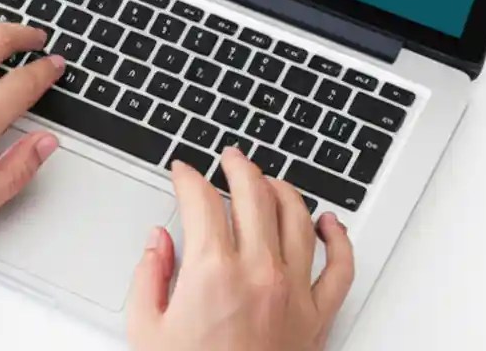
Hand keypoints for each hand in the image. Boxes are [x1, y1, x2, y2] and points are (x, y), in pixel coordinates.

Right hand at [128, 147, 355, 350]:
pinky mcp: (318, 317)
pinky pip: (340, 266)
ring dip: (283, 189)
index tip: (182, 172)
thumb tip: (158, 241)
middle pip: (256, 196)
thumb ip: (148, 275)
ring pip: (299, 219)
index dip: (188, 177)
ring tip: (270, 180)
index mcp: (212, 272)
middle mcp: (259, 273)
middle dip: (239, 168)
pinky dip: (339, 238)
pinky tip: (330, 223)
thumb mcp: (144, 328)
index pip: (203, 201)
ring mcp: (294, 293)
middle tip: (229, 158)